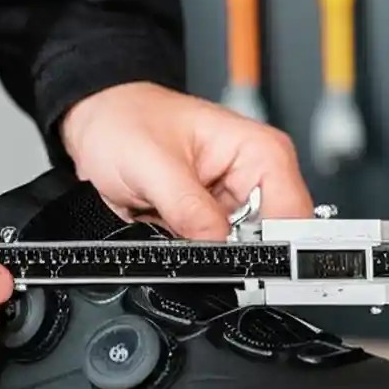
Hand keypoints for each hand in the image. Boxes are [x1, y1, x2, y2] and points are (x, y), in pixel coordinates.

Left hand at [60, 81, 313, 238]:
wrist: (97, 125)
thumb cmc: (126, 122)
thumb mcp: (151, 163)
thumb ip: (187, 207)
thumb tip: (215, 244)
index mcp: (260, 151)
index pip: (291, 213)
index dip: (274, 247)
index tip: (245, 266)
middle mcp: (254, 178)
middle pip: (271, 240)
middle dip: (235, 255)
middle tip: (194, 247)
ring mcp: (233, 203)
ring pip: (241, 253)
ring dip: (209, 256)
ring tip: (171, 229)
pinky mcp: (211, 222)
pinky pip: (215, 254)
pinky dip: (193, 255)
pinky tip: (169, 234)